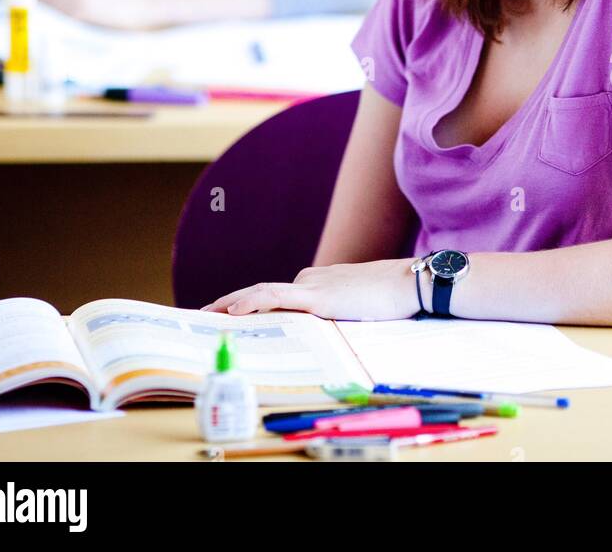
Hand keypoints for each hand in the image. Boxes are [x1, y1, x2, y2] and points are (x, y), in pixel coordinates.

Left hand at [201, 259, 419, 321]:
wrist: (407, 283)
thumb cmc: (387, 298)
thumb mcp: (353, 308)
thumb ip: (333, 314)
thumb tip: (318, 331)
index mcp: (316, 284)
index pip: (273, 295)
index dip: (247, 304)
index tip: (225, 315)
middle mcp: (308, 281)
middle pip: (261, 292)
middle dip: (229, 302)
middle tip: (204, 313)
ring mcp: (312, 286)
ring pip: (263, 293)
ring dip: (232, 303)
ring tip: (208, 313)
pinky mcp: (319, 297)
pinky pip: (277, 297)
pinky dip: (251, 302)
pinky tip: (234, 311)